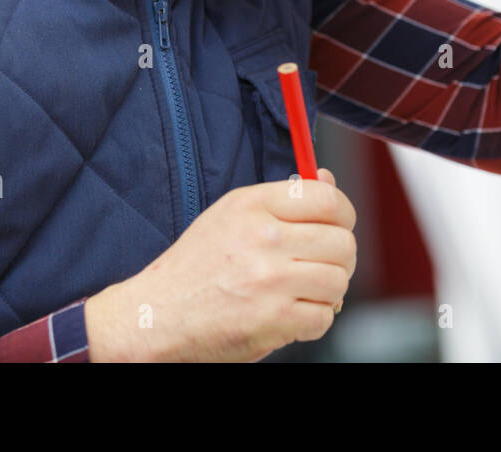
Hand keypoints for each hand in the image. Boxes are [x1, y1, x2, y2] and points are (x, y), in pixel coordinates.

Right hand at [85, 168, 355, 361]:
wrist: (157, 316)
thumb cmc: (195, 266)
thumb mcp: (231, 215)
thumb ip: (282, 198)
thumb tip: (328, 180)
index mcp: (252, 205)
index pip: (326, 199)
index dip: (343, 214)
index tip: (338, 225)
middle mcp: (263, 237)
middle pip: (342, 242)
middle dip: (340, 258)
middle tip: (322, 265)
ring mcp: (270, 280)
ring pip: (338, 281)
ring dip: (328, 291)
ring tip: (303, 291)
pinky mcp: (274, 319)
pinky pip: (323, 317)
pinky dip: (313, 320)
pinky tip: (289, 313)